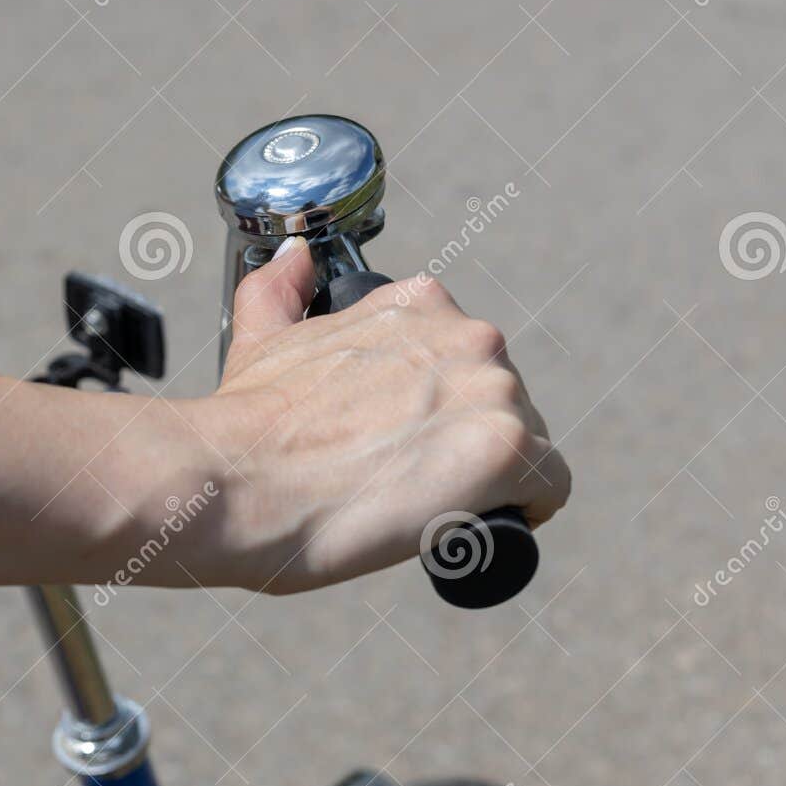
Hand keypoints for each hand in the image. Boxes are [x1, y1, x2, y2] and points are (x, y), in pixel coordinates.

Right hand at [173, 238, 568, 593]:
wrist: (237, 480)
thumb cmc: (246, 426)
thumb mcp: (261, 339)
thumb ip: (280, 292)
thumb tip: (292, 259)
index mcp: (418, 305)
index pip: (463, 360)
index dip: (432, 408)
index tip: (396, 438)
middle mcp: (468, 336)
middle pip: (500, 403)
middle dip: (460, 442)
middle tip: (397, 480)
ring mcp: (493, 391)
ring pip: (526, 447)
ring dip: (484, 480)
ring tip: (415, 505)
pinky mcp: (511, 451)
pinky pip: (548, 490)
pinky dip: (519, 513)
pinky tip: (465, 525)